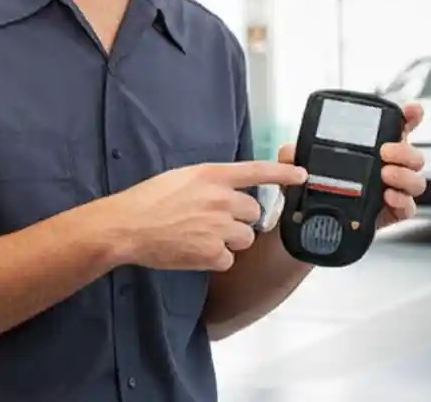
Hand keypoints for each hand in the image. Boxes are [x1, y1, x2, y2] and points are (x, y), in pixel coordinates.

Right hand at [105, 161, 307, 271]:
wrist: (128, 226)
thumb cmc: (148, 200)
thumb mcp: (182, 177)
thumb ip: (210, 183)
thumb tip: (226, 192)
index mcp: (213, 175)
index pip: (258, 171)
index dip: (284, 173)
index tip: (302, 175)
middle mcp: (221, 199)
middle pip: (254, 211)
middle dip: (240, 218)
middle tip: (214, 221)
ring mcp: (219, 227)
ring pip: (245, 237)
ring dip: (231, 239)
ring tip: (202, 237)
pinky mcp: (212, 252)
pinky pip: (229, 259)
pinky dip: (215, 259)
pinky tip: (195, 252)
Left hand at [276, 102, 426, 229]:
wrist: (315, 224)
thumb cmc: (317, 188)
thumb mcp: (302, 169)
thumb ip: (295, 157)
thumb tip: (289, 151)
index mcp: (375, 148)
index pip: (399, 128)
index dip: (410, 116)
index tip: (412, 110)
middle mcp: (390, 167)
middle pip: (413, 155)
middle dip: (405, 151)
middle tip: (386, 152)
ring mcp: (395, 191)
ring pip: (416, 180)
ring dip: (405, 175)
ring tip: (385, 175)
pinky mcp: (393, 213)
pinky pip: (409, 208)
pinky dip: (403, 201)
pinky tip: (389, 197)